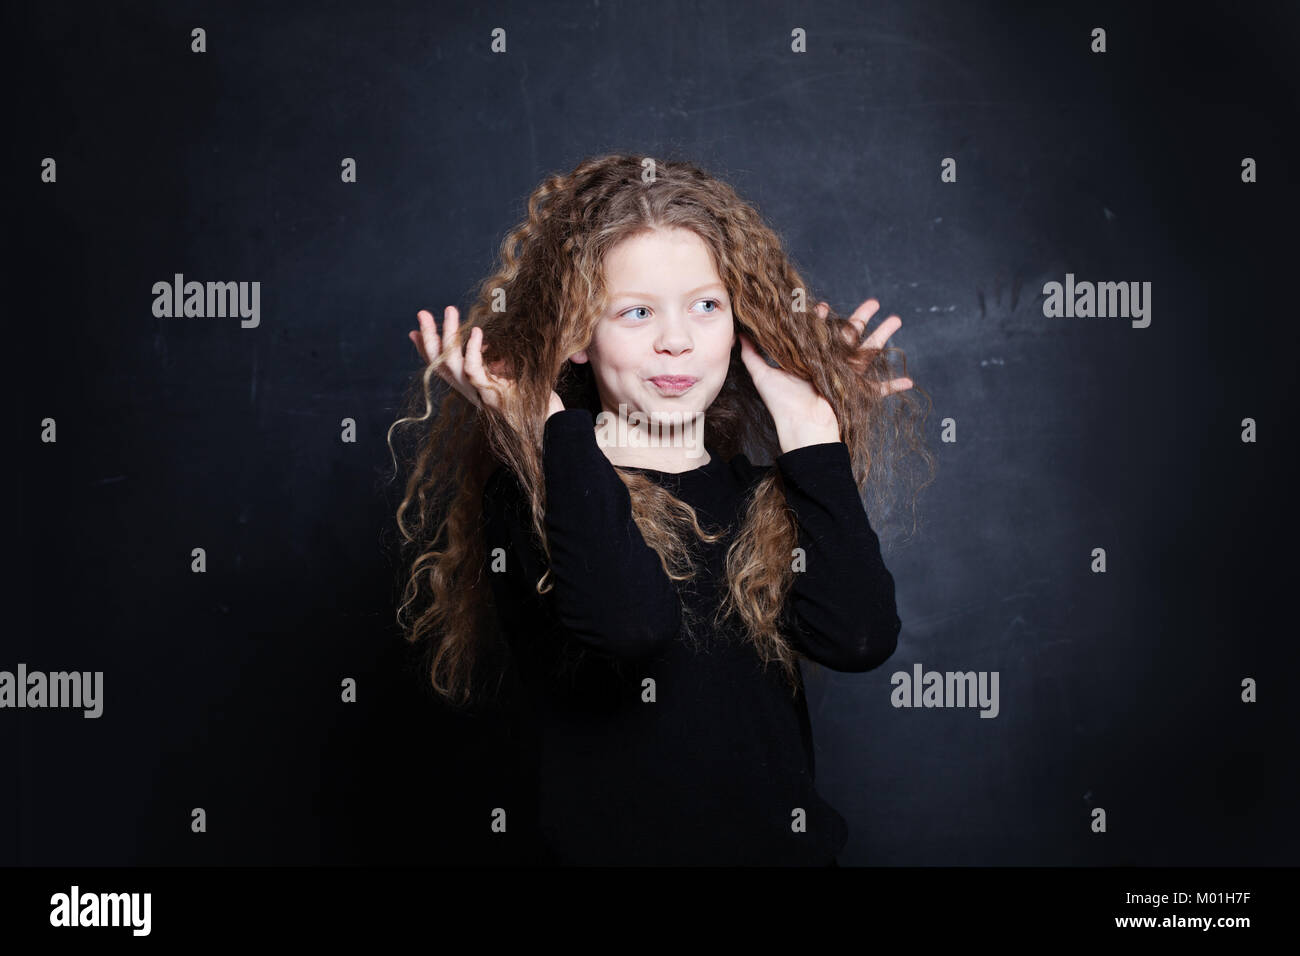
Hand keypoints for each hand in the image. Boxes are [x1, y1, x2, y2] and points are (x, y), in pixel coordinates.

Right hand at [410, 306, 564, 416]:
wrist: (552, 427)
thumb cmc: (535, 401)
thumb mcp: (510, 374)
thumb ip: (494, 361)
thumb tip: (481, 341)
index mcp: (473, 387)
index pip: (442, 367)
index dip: (426, 350)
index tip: (415, 330)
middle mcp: (471, 393)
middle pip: (439, 365)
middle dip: (429, 338)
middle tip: (422, 313)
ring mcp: (480, 395)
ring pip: (452, 365)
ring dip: (448, 336)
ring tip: (449, 312)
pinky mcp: (493, 395)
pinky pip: (475, 371)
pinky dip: (473, 350)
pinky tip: (476, 332)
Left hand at [737, 298, 913, 452]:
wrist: (802, 432)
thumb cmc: (783, 405)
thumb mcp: (764, 376)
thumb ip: (753, 355)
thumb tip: (740, 333)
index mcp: (808, 360)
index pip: (817, 334)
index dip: (821, 320)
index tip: (824, 306)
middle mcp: (828, 367)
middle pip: (849, 338)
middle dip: (862, 319)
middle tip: (874, 302)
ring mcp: (845, 380)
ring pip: (868, 354)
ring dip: (883, 337)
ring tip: (896, 320)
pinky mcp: (856, 396)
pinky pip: (878, 390)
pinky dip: (893, 386)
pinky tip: (908, 380)